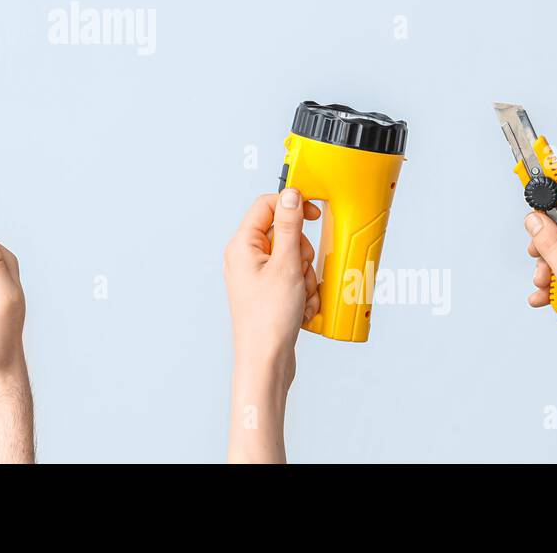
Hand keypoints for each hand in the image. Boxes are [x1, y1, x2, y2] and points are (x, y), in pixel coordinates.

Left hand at [224, 190, 320, 378]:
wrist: (265, 361)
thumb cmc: (269, 318)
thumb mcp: (285, 264)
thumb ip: (289, 226)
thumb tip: (290, 194)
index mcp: (243, 245)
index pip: (267, 206)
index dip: (292, 205)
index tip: (314, 213)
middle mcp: (246, 258)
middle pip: (285, 234)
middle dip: (302, 254)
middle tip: (299, 272)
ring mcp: (258, 277)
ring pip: (294, 259)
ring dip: (306, 277)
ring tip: (300, 297)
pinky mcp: (270, 293)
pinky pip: (294, 280)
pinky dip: (304, 293)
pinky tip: (301, 310)